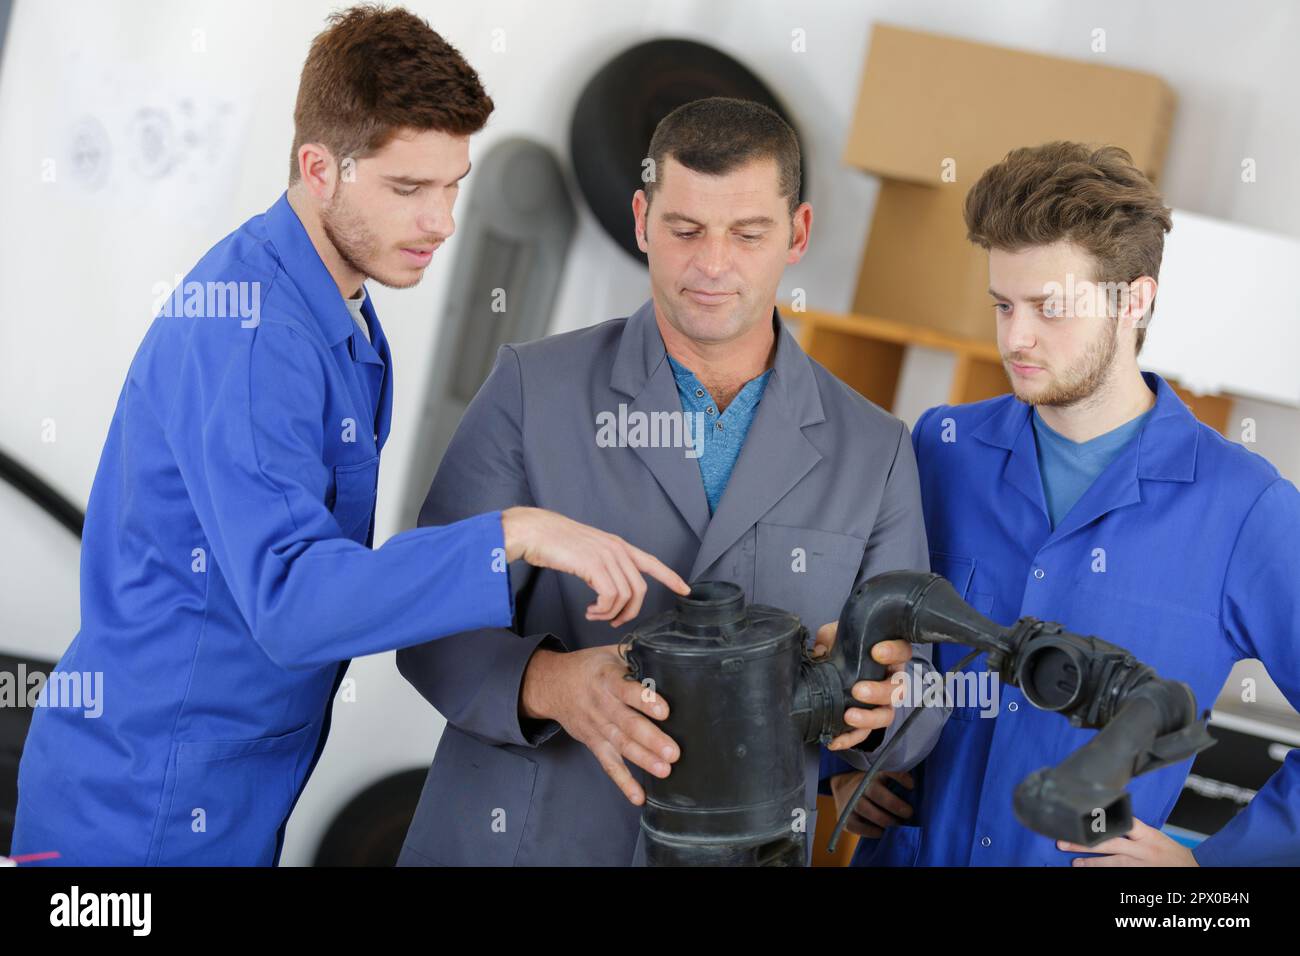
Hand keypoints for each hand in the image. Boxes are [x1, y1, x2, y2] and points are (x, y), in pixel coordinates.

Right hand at [501, 507, 689, 626]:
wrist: (536, 532)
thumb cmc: (556, 543)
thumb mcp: (588, 552)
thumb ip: (604, 565)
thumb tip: (610, 590)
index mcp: (618, 545)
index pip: (652, 562)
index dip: (670, 577)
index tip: (686, 590)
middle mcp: (617, 549)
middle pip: (640, 589)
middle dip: (630, 612)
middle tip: (613, 622)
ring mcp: (607, 556)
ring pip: (625, 596)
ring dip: (610, 614)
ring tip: (593, 614)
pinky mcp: (594, 565)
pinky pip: (610, 598)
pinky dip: (602, 611)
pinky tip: (589, 610)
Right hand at [520, 644, 678, 804]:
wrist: (552, 685)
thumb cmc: (590, 667)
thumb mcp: (609, 653)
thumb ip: (636, 656)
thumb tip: (669, 652)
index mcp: (607, 679)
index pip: (627, 690)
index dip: (645, 700)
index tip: (665, 711)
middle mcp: (602, 705)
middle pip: (627, 724)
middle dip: (651, 739)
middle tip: (673, 752)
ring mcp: (597, 727)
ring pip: (621, 746)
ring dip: (643, 760)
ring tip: (664, 770)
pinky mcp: (594, 743)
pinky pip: (609, 765)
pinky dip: (623, 782)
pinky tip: (639, 796)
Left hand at [812, 621, 912, 749]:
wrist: (838, 668)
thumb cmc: (844, 648)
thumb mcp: (836, 636)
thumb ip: (829, 637)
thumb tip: (819, 651)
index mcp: (890, 657)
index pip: (902, 651)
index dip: (893, 652)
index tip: (876, 652)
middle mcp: (891, 681)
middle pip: (898, 689)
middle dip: (879, 692)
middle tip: (858, 691)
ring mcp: (883, 704)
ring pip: (886, 715)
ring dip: (869, 718)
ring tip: (848, 716)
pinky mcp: (868, 721)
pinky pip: (864, 734)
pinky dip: (850, 739)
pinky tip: (834, 741)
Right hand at [828, 769, 914, 838]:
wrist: (842, 791)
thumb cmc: (870, 788)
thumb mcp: (880, 779)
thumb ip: (895, 783)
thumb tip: (917, 794)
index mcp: (873, 775)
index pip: (886, 771)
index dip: (899, 777)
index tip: (912, 786)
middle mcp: (861, 787)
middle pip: (875, 792)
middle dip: (893, 803)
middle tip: (909, 813)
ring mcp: (851, 802)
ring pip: (865, 809)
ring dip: (884, 819)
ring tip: (898, 826)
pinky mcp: (846, 818)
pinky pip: (857, 826)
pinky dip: (871, 831)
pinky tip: (882, 833)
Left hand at [1058, 817, 1198, 865]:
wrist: (1194, 868)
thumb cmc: (1170, 851)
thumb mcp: (1154, 834)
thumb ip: (1133, 830)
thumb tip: (1108, 823)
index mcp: (1147, 835)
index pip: (1124, 823)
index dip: (1104, 820)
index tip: (1084, 817)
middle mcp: (1143, 849)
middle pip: (1110, 844)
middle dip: (1086, 843)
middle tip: (1064, 842)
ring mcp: (1142, 865)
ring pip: (1113, 863)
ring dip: (1092, 862)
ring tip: (1074, 861)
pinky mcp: (1140, 876)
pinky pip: (1120, 874)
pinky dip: (1106, 873)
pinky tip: (1091, 872)